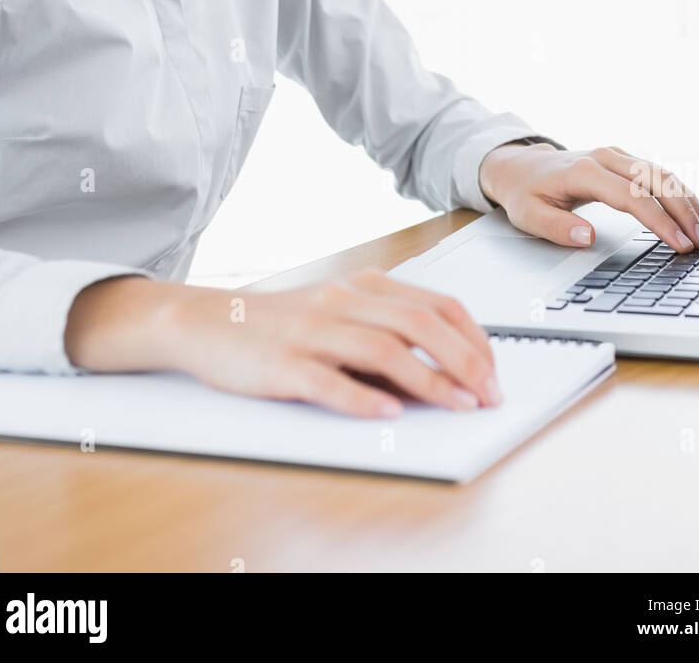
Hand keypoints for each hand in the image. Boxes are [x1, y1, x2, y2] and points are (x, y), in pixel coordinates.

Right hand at [164, 268, 502, 418]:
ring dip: (429, 381)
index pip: (435, 303)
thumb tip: (439, 367)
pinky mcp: (282, 364)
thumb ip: (382, 329)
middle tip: (489, 393)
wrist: (205, 321)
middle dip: (464, 360)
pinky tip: (388, 413)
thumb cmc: (277, 322)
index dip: (472, 336)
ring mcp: (311, 331)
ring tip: (458, 405)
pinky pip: (328, 380)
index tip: (494, 367)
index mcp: (361, 285)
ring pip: (382, 350)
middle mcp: (341, 301)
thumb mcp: (336, 311)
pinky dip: (362, 397)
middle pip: (418, 324)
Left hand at [479, 142, 698, 252]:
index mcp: (584, 171)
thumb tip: (587, 237)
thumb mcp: (529, 216)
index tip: (680, 245)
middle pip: (656, 180)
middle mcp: (606, 157)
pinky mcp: (626, 160)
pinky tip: (698, 216)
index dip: (659, 221)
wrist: (522, 165)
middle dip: (685, 212)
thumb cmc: (527, 193)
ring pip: (664, 174)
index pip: (632, 196)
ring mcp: (618, 156)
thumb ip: (556, 228)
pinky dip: (682, 195)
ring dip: (690, 202)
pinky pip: (660, 174)